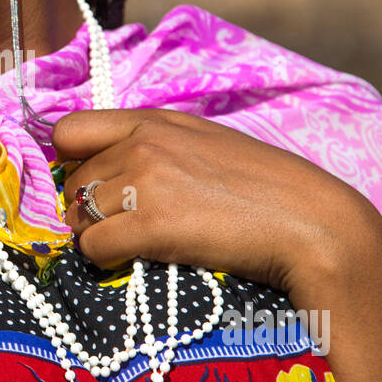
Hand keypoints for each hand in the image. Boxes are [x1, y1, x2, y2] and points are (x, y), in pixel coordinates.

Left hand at [53, 108, 378, 301]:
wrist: (312, 223)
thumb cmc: (267, 190)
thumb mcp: (207, 146)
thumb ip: (159, 149)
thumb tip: (113, 175)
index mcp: (156, 120)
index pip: (70, 130)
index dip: (73, 163)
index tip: (94, 186)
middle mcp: (144, 143)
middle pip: (74, 182)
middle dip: (87, 209)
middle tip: (120, 229)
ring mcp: (146, 182)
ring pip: (79, 217)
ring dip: (96, 237)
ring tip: (133, 246)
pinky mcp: (152, 226)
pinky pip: (93, 248)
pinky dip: (105, 260)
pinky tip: (136, 260)